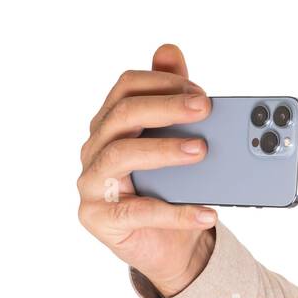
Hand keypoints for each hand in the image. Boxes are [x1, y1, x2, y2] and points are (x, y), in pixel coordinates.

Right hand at [77, 43, 216, 297]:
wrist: (170, 246)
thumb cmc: (170, 189)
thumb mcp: (177, 142)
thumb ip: (171, 98)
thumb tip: (169, 51)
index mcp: (110, 122)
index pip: (126, 87)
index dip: (163, 84)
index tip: (200, 93)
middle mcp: (94, 148)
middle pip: (122, 115)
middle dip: (165, 108)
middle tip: (205, 110)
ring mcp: (91, 183)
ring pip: (120, 155)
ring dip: (164, 150)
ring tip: (202, 151)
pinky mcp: (97, 218)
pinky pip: (136, 212)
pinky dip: (175, 213)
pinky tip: (206, 211)